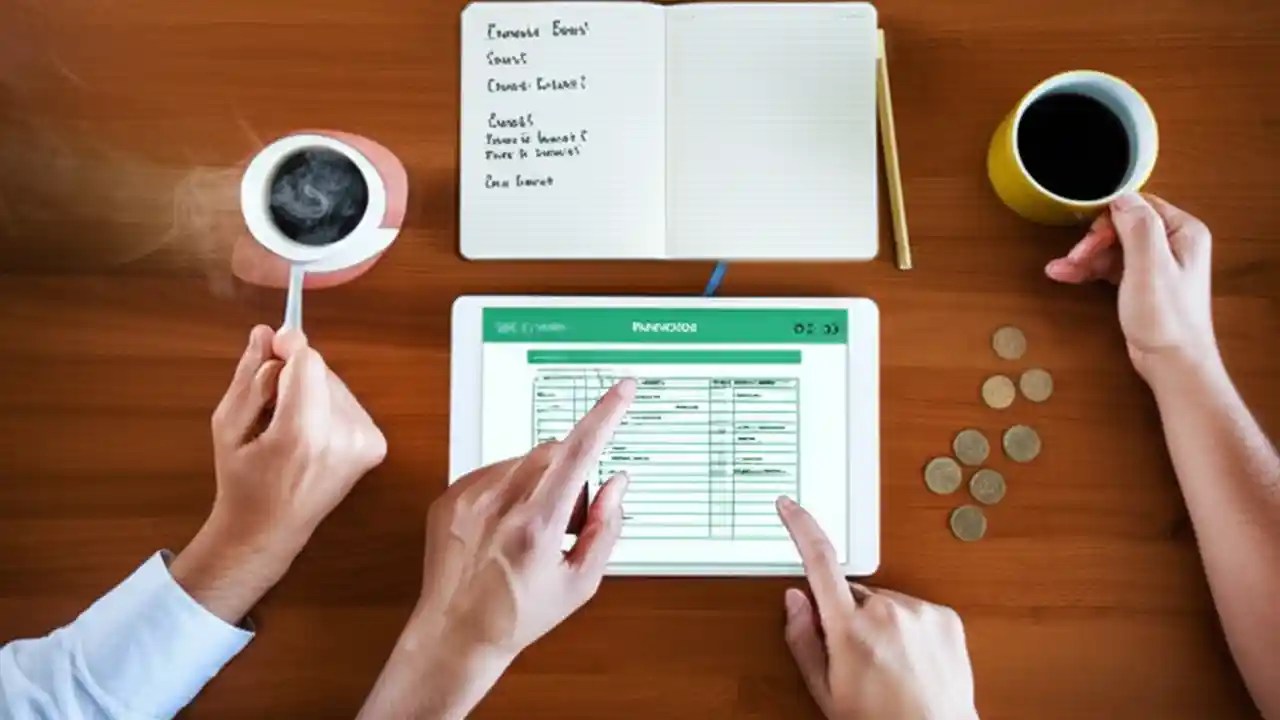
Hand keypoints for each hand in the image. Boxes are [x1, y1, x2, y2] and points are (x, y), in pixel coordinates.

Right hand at [171, 325, 386, 622]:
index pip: (308, 362)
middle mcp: (342, 438)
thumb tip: (265, 332)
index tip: (270, 348)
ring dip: (310, 394)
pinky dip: (326, 409)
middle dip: (295, 378)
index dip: (287, 350)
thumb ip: (249, 377)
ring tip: (286, 429)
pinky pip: (348, 403)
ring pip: (335, 384)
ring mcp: (365, 443)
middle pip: (322, 371)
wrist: (270, 531)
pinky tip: (308, 437)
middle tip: (269, 410)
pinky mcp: (375, 446)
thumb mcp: (228, 426)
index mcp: (302, 434)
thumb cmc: (242, 480)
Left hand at [357, 380, 633, 719]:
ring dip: (540, 481)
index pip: (579, 454)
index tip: (622, 390)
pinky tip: (505, 528)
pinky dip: (510, 488)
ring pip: (524, 460)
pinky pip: (494, 471)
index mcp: (536, 527)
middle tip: (567, 520)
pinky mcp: (450, 497)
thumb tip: (617, 482)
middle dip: (571, 473)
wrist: (455, 634)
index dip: (605, 416)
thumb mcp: (580, 583)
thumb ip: (606, 527)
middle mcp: (499, 504)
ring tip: (530, 531)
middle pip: (553, 452)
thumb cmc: (519, 616)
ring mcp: (469, 498)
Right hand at [777, 497, 977, 719]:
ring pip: (885, 604)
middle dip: (849, 616)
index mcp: (850, 630)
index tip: (789, 506)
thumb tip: (795, 599)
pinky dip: (909, 629)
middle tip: (858, 658)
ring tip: (890, 666)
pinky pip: (914, 611)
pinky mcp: (945, 617)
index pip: (819, 563)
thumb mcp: (825, 691)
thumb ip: (803, 640)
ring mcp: (920, 612)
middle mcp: (887, 612)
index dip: (801, 528)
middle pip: (853, 595)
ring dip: (882, 624)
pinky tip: (912, 661)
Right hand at [1044, 193, 1217, 380]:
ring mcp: (1157, 265)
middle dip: (1094, 241)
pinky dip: (1090, 270)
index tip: (1090, 238)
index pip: (1140, 206)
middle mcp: (1173, 243)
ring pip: (1114, 248)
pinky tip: (1064, 275)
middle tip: (1074, 258)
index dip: (1110, 217)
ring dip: (1086, 257)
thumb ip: (1138, 226)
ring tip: (1059, 270)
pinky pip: (1112, 267)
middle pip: (1123, 226)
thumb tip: (1121, 197)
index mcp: (1183, 232)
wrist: (1172, 363)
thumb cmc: (1164, 316)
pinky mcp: (1142, 284)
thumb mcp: (1150, 266)